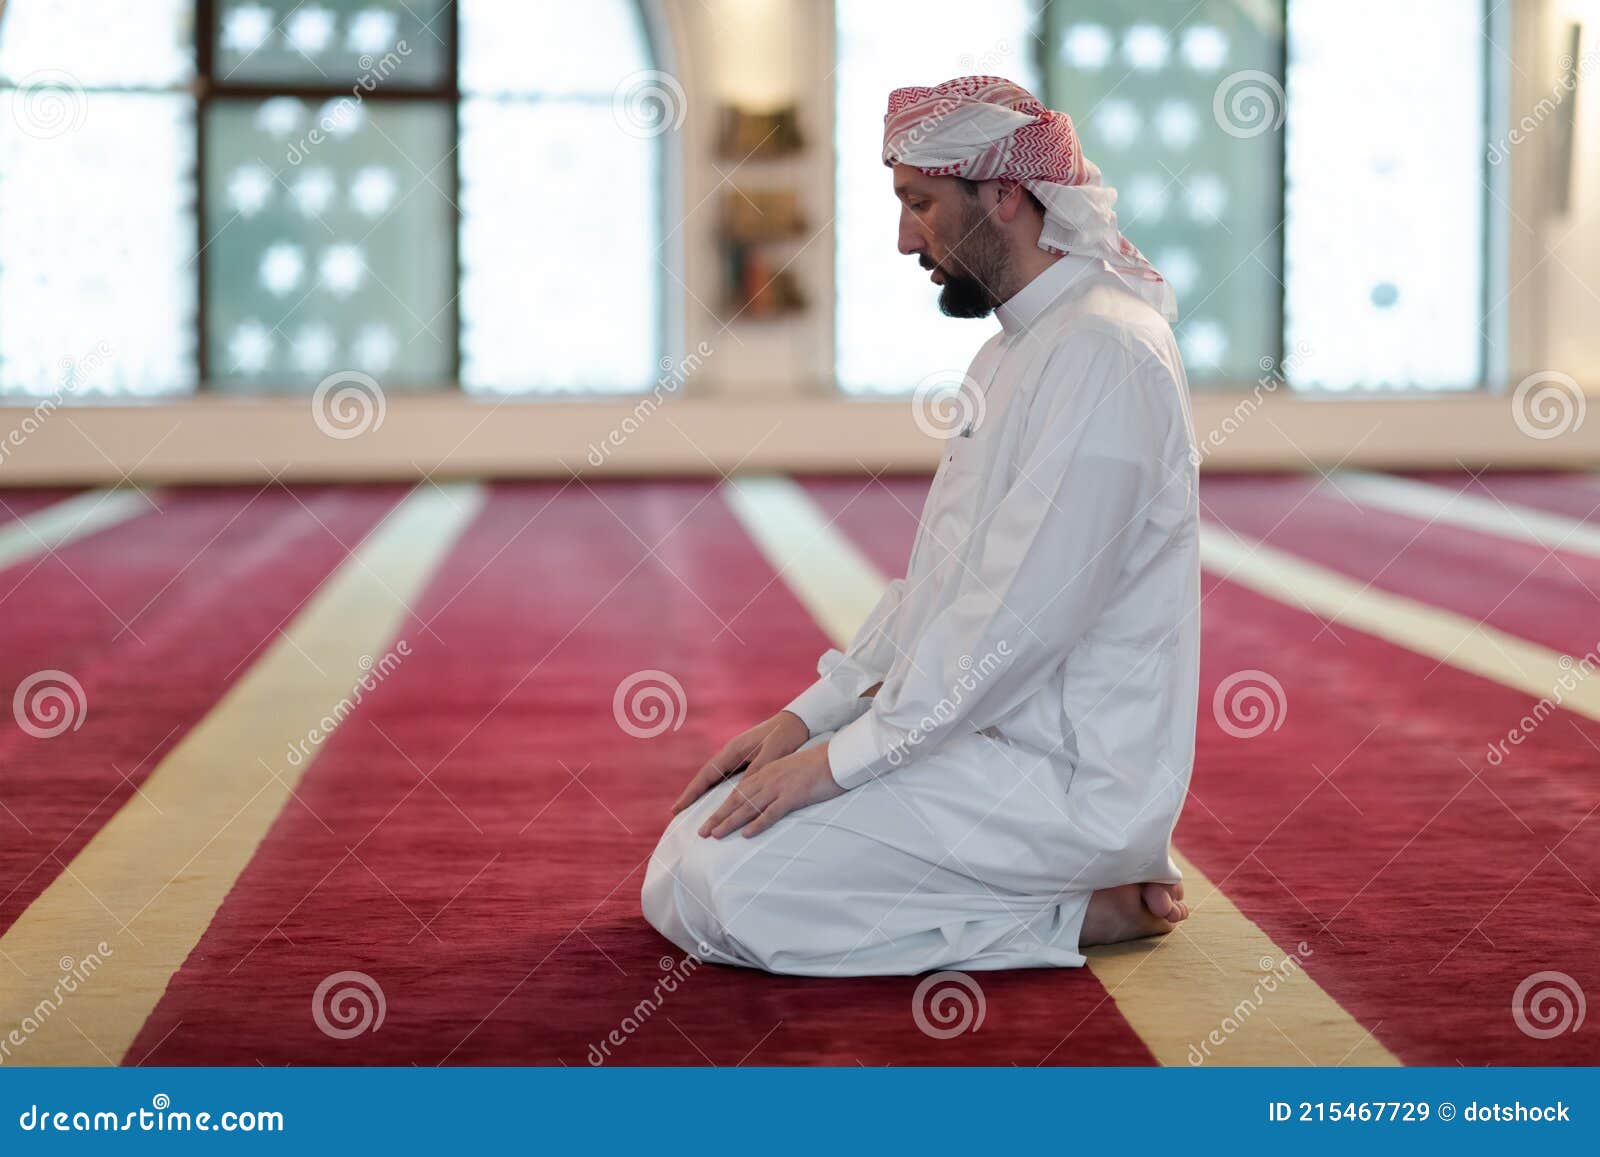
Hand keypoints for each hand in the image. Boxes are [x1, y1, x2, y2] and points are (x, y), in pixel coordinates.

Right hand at [671, 710, 809, 813]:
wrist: (797, 722)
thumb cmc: (785, 736)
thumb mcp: (772, 753)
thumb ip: (756, 771)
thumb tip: (739, 792)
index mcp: (733, 750)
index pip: (707, 774)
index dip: (692, 792)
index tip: (679, 807)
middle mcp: (731, 753)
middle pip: (705, 777)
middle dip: (691, 794)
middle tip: (675, 811)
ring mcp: (737, 756)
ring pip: (713, 777)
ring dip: (701, 792)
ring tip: (688, 809)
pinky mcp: (745, 760)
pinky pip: (725, 777)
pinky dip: (715, 789)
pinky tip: (712, 799)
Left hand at [698, 741, 843, 838]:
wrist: (837, 758)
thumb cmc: (817, 767)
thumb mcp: (791, 772)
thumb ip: (776, 783)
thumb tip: (767, 801)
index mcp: (767, 772)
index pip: (739, 792)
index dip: (722, 807)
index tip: (709, 820)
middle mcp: (768, 779)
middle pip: (737, 800)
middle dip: (718, 817)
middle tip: (702, 832)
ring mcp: (779, 786)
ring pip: (748, 806)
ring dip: (730, 821)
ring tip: (715, 835)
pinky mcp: (793, 795)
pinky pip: (772, 812)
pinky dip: (758, 823)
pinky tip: (747, 834)